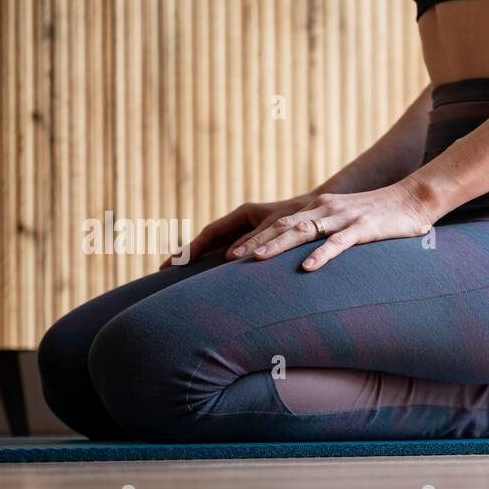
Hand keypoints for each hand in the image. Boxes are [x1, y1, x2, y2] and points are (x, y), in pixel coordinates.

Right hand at [159, 194, 313, 269]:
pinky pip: (234, 253)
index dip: (190, 247)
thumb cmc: (303, 214)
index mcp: (245, 215)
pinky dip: (221, 263)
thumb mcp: (278, 225)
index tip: (171, 261)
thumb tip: (233, 256)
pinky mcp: (260, 242)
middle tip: (165, 270)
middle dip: (188, 254)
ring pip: (219, 247)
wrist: (323, 209)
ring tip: (180, 276)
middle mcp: (244, 222)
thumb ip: (257, 238)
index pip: (210, 233)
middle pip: (209, 240)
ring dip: (201, 259)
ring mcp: (250, 232)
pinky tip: (213, 279)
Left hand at [233, 180, 435, 271]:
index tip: (231, 254)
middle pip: (283, 226)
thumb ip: (328, 232)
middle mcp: (325, 208)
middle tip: (229, 260)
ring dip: (278, 246)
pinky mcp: (364, 229)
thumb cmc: (383, 215)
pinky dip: (322, 255)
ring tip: (255, 261)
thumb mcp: (348, 220)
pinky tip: (308, 268)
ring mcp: (343, 218)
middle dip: (255, 242)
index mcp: (319, 206)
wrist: (415, 199)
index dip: (254, 238)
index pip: (279, 222)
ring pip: (304, 232)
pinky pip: (339, 243)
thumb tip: (308, 255)